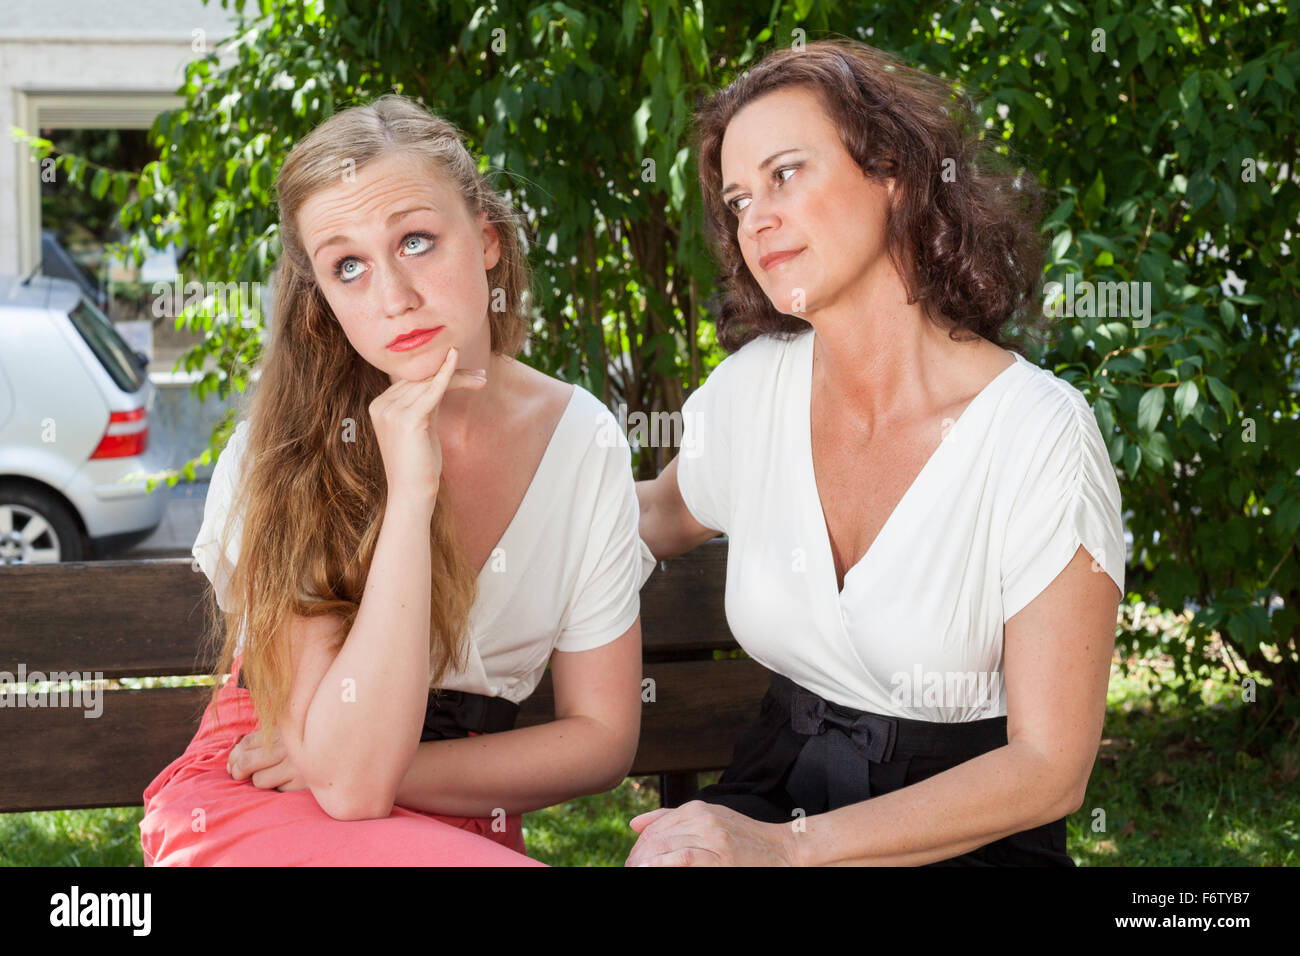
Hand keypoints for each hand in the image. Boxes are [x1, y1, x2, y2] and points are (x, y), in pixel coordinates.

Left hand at [227, 726, 308, 791]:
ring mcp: (296, 765)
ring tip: (270, 777)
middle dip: (237, 772)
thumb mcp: (293, 731)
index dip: (234, 756)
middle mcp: (287, 746)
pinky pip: (278, 790)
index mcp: (283, 730)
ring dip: (260, 781)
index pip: (247, 743)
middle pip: (246, 761)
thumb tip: (237, 755)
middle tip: (239, 776)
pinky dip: (280, 787)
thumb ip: (270, 737)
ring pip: (259, 779)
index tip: (232, 765)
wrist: (352, 750)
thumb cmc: (314, 740)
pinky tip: (288, 782)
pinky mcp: (304, 782)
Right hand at [369, 346, 487, 511]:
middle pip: (422, 380)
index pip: (413, 381)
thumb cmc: (419, 465)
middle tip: (481, 373)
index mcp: (380, 406)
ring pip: (430, 383)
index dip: (441, 373)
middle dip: (454, 373)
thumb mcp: (420, 427)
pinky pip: (432, 391)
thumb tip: (443, 379)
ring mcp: (392, 411)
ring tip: (482, 379)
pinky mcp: (408, 419)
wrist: (411, 494)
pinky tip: (457, 363)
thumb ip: (425, 403)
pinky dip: (447, 375)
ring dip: (459, 377)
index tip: (467, 373)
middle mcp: (381, 405)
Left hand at [624, 801, 800, 865]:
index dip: (640, 847)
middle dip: (639, 856)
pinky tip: (647, 868)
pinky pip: (683, 857)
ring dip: (645, 861)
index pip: (656, 827)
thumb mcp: (711, 819)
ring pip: (666, 846)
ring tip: (636, 871)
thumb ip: (671, 819)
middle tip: (630, 869)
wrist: (783, 849)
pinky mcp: (720, 855)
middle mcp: (703, 818)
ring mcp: (712, 836)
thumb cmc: (745, 839)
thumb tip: (634, 823)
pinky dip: (662, 863)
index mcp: (698, 808)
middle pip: (657, 837)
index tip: (633, 862)